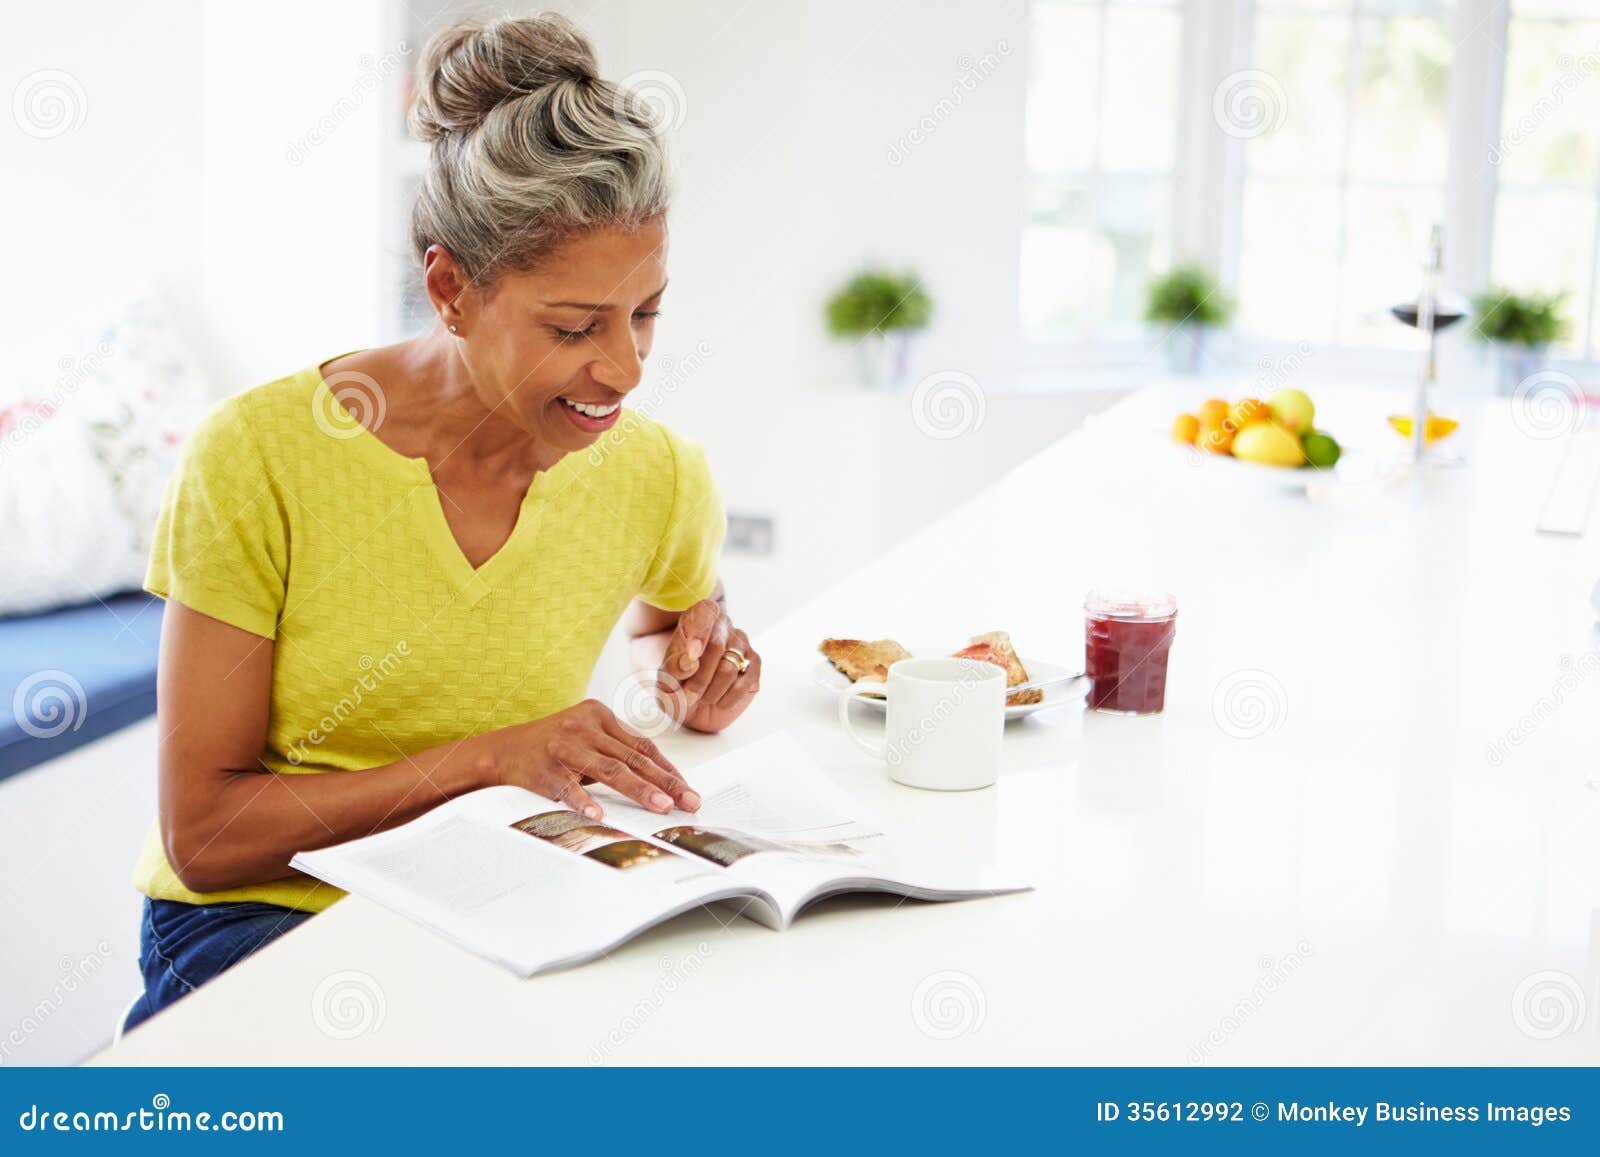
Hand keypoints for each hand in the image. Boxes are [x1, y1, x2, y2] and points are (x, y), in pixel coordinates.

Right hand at [477, 699, 699, 818]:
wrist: (502, 751)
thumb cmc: (551, 747)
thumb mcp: (586, 737)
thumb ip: (616, 750)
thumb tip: (660, 779)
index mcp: (598, 715)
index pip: (642, 744)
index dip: (667, 768)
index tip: (686, 788)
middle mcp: (584, 727)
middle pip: (633, 757)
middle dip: (665, 782)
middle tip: (687, 800)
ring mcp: (564, 747)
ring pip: (610, 770)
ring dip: (640, 790)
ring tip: (661, 806)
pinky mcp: (545, 769)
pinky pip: (569, 788)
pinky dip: (584, 801)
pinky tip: (599, 814)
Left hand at [658, 598, 761, 733]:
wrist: (693, 708)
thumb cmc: (677, 686)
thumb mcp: (665, 678)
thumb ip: (673, 667)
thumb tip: (690, 662)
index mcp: (697, 619)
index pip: (705, 611)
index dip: (699, 632)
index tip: (692, 655)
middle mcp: (722, 626)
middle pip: (716, 645)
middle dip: (699, 677)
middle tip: (688, 695)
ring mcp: (741, 644)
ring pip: (728, 669)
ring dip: (711, 691)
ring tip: (703, 697)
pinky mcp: (753, 665)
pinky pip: (742, 684)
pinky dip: (725, 699)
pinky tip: (718, 701)